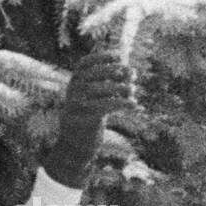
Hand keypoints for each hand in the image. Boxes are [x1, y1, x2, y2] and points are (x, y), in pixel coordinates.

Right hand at [42, 49, 132, 187]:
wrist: (75, 149)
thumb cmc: (89, 122)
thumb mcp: (95, 101)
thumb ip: (107, 86)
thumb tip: (129, 71)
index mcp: (74, 85)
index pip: (84, 64)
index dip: (101, 57)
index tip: (119, 55)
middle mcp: (72, 93)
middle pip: (92, 75)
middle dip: (113, 71)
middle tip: (132, 73)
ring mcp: (75, 107)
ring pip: (98, 91)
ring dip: (119, 87)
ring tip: (134, 90)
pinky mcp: (82, 122)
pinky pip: (103, 108)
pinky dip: (121, 103)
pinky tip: (134, 105)